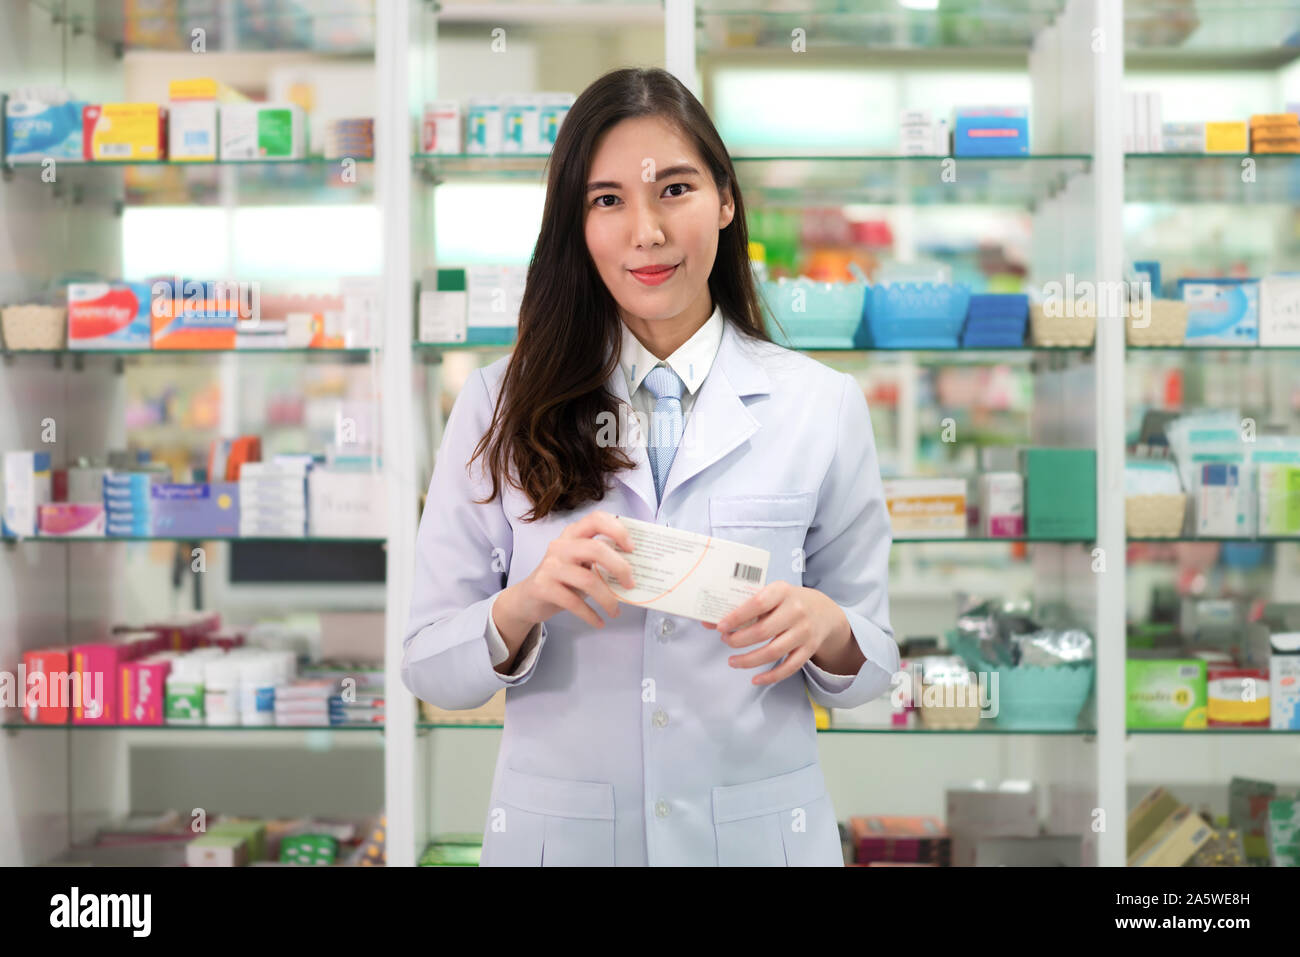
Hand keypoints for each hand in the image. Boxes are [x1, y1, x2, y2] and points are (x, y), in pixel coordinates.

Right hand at [495, 510, 635, 635]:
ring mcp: (550, 566)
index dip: (618, 531)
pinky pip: (574, 602)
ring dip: (608, 599)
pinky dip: (591, 614)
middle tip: (631, 584)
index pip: (597, 519)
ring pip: (588, 580)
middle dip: (620, 568)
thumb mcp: (581, 564)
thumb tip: (634, 571)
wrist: (527, 599)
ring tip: (615, 611)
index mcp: (573, 534)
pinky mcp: (543, 587)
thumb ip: (601, 561)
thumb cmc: (562, 580)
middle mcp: (560, 546)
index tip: (632, 549)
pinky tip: (599, 621)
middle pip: (596, 549)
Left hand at [704, 581, 856, 685]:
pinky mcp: (808, 650)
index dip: (737, 616)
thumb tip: (707, 620)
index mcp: (782, 591)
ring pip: (774, 651)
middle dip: (740, 640)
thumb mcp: (770, 595)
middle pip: (764, 631)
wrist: (823, 611)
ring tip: (732, 661)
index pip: (758, 603)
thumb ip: (742, 606)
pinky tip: (755, 679)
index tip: (720, 627)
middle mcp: (796, 611)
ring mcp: (804, 632)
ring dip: (749, 660)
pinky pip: (789, 667)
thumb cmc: (786, 602)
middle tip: (726, 641)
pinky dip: (771, 676)